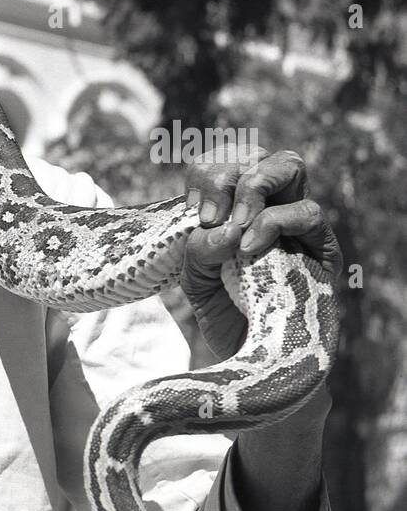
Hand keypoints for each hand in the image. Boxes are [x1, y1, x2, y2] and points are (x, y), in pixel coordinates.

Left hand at [181, 149, 341, 359]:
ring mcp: (294, 223)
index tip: (190, 209)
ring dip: (254, 185)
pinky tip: (251, 247)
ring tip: (236, 223)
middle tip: (210, 213)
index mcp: (233, 207)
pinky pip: (307, 211)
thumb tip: (223, 229)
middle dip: (227, 172)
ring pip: (289, 166)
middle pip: (256, 153)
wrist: (252, 356)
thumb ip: (197, 251)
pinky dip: (274, 222)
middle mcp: (266, 207)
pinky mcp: (320, 247)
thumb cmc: (224, 314)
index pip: (224, 161)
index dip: (205, 172)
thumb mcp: (196, 282)